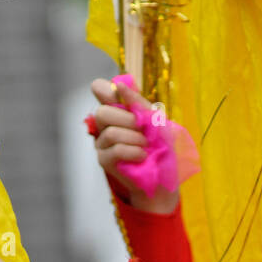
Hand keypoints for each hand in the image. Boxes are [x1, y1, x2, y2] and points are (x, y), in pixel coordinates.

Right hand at [90, 78, 178, 214]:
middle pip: (102, 112)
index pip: (99, 88)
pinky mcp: (104, 160)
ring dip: (134, 138)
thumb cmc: (160, 146)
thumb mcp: (154, 119)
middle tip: (142, 129)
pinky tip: (142, 155)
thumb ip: (137, 101)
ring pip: (110, 132)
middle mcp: (105, 124)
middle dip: (126, 120)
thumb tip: (118, 85)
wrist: (163, 176)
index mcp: (116, 108)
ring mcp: (102, 143)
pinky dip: (133, 151)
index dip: (106, 90)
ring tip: (146, 145)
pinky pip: (116, 150)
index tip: (122, 98)